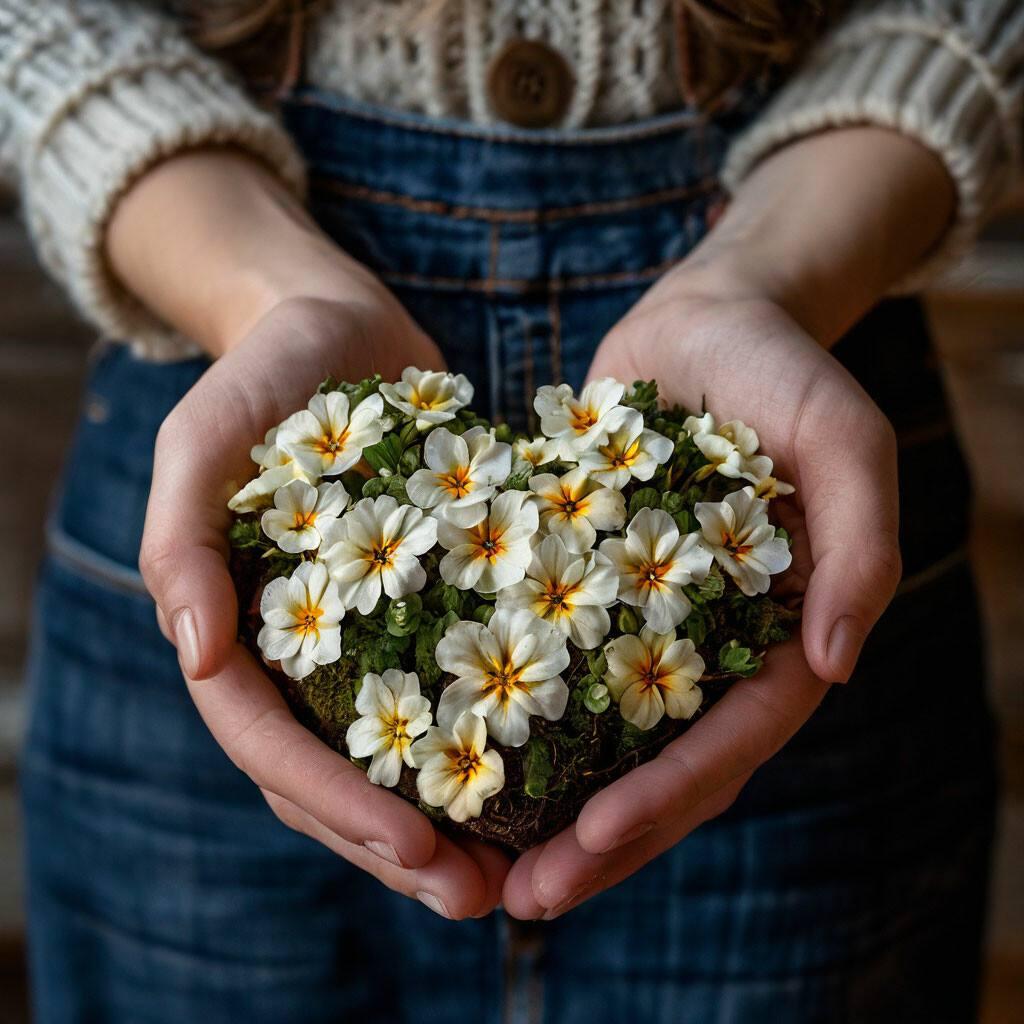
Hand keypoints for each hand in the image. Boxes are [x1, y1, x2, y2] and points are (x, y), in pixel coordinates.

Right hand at [140, 294, 508, 918]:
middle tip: (483, 899)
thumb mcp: (204, 440)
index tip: (419, 850)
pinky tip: (548, 776)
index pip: (270, 745)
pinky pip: (448, 690)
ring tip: (521, 874)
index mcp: (235, 632)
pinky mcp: (420, 607)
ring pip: (395, 756)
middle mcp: (296, 652)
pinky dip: (484, 742)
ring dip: (448, 821)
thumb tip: (195, 655)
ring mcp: (359, 637)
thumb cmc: (266, 376)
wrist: (338, 326)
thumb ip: (181, 541)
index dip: (337, 806)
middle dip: (398, 846)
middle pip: (333, 777)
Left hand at [502, 286, 900, 918]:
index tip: (592, 842)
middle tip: (519, 901)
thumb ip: (858, 546)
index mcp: (776, 636)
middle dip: (597, 839)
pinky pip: (543, 662)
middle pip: (657, 764)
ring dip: (540, 805)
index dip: (668, 797)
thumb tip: (838, 662)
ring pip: (593, 736)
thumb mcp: (844, 440)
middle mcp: (706, 648)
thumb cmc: (783, 371)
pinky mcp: (581, 588)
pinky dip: (502, 712)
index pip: (730, 741)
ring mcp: (640, 625)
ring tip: (467, 862)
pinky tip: (438, 750)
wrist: (704, 322)